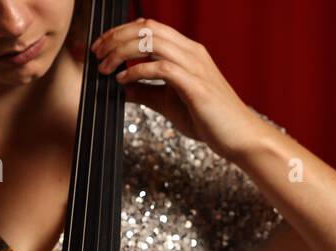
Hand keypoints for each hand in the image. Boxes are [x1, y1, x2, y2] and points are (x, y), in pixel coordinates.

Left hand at [91, 18, 266, 159]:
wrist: (239, 137)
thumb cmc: (208, 120)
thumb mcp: (169, 103)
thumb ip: (147, 92)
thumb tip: (123, 88)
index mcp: (186, 51)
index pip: (150, 27)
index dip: (121, 32)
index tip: (101, 47)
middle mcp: (191, 52)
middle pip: (147, 28)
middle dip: (116, 37)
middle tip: (96, 54)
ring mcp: (194, 66)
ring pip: (152, 42)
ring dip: (122, 52)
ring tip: (105, 68)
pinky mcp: (195, 85)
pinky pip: (161, 68)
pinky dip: (137, 71)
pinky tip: (123, 81)